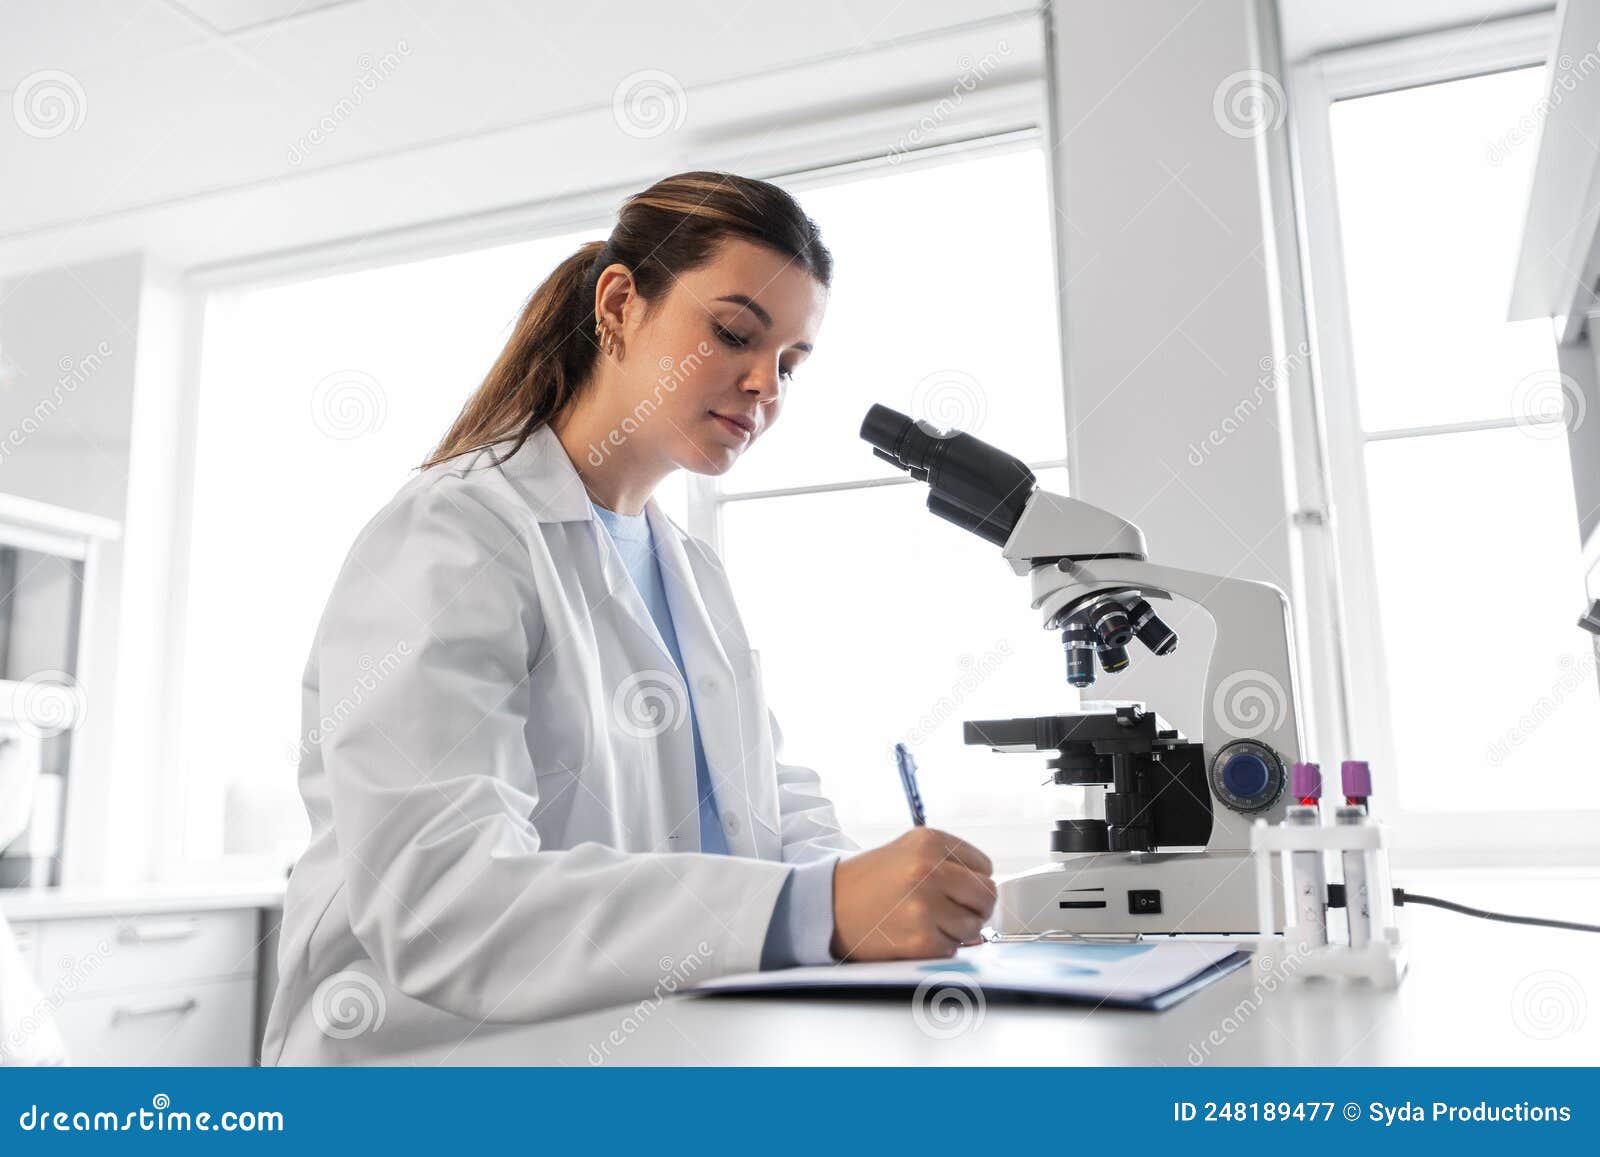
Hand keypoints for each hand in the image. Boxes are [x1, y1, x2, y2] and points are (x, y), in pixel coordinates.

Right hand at [829, 827, 996, 960]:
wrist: (827, 905)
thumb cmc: (870, 881)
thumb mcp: (909, 850)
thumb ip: (950, 862)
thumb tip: (988, 893)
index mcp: (930, 841)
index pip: (985, 867)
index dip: (972, 881)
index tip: (954, 889)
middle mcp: (930, 868)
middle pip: (986, 895)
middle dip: (974, 907)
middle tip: (950, 911)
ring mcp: (925, 904)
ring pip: (973, 926)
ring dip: (955, 930)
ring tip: (924, 921)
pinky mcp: (920, 939)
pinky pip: (953, 948)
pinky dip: (939, 947)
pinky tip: (914, 935)